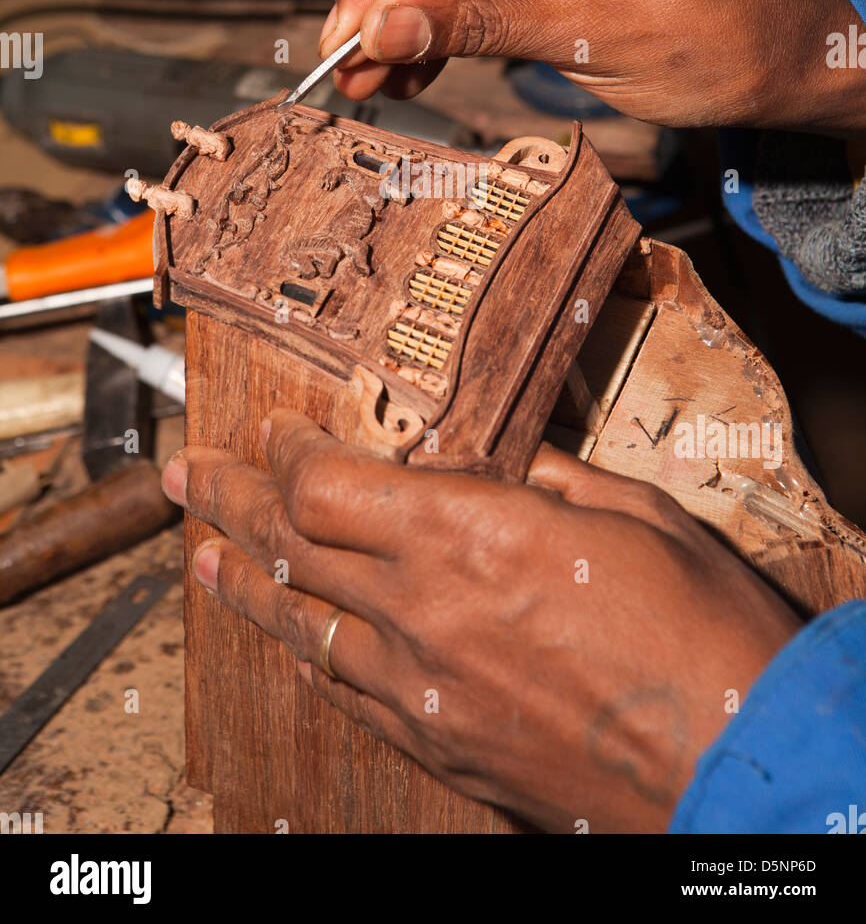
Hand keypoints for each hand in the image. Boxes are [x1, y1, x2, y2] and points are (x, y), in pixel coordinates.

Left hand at [163, 412, 799, 833]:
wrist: (735, 773)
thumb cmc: (703, 637)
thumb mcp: (638, 516)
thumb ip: (551, 478)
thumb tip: (501, 456)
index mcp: (471, 537)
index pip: (330, 485)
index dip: (286, 453)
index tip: (269, 430)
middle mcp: (425, 612)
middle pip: (293, 546)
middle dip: (231, 499)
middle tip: (183, 474)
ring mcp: (423, 689)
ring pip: (301, 624)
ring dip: (243, 581)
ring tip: (201, 553)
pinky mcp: (438, 746)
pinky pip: (347, 690)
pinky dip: (306, 654)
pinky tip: (287, 639)